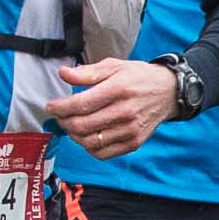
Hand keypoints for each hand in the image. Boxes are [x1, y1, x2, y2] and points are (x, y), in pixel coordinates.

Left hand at [50, 58, 181, 156]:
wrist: (168, 92)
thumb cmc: (139, 77)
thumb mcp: (114, 66)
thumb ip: (87, 72)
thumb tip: (63, 74)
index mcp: (118, 89)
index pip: (80, 104)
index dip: (60, 108)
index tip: (51, 106)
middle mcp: (125, 112)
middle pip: (82, 125)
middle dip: (64, 122)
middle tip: (59, 116)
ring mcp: (130, 130)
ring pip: (90, 142)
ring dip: (74, 136)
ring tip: (72, 126)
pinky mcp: (133, 143)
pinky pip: (103, 153)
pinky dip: (88, 147)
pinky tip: (87, 136)